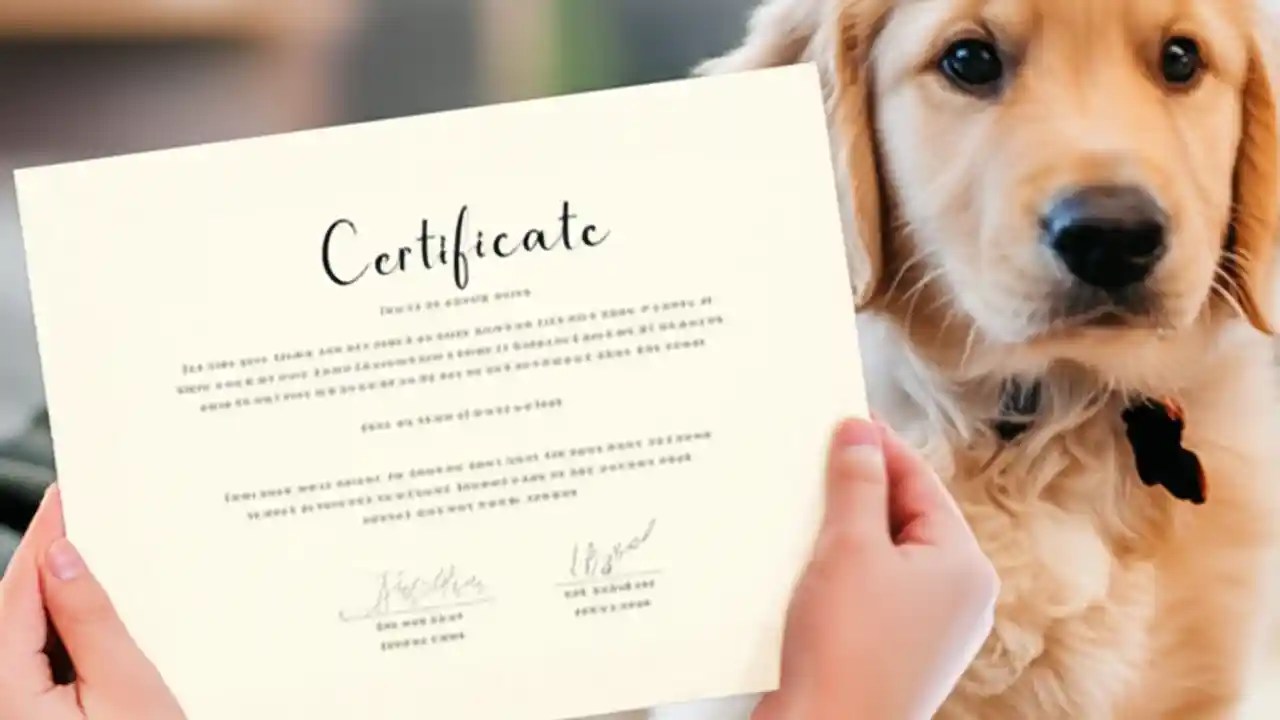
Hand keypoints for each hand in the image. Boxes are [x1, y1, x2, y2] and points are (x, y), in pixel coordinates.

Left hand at [0, 485, 186, 719]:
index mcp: (7, 694)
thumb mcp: (128, 687)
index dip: (42, 539)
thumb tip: (64, 556)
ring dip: (56, 594)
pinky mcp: (33, 716)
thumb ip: (90, 618)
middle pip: (12, 610)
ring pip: (23, 633)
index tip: (64, 496)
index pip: (17, 594)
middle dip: (46, 560)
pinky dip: (63, 628)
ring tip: (93, 554)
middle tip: (82, 512)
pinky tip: (92, 611)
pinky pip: (37, 658)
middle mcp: (0, 701)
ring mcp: (15, 710)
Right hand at [753, 419, 998, 719]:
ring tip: (800, 508)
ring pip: (883, 555)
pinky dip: (836, 569)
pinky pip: (868, 590)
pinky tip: (799, 560)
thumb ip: (858, 482)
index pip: (922, 483)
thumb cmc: (846, 652)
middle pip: (904, 517)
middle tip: (811, 459)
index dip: (880, 446)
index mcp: (964, 566)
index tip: (841, 419)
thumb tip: (860, 430)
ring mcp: (925, 628)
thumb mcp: (850, 548)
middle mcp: (956, 597)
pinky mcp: (891, 651)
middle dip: (856, 489)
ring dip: (842, 529)